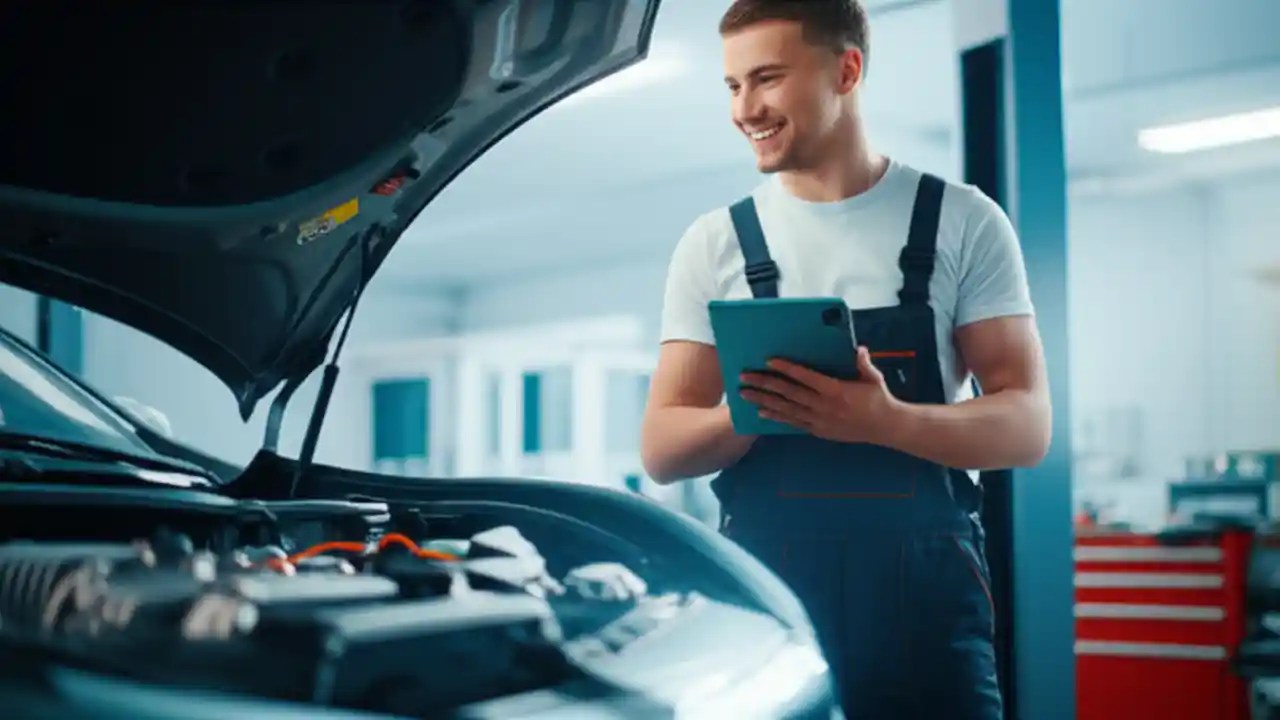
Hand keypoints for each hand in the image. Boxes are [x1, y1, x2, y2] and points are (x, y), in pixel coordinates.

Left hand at [739, 346, 899, 443]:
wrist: (886, 428)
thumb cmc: (879, 399)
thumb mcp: (874, 378)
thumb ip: (863, 363)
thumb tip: (858, 349)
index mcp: (836, 390)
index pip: (806, 377)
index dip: (787, 368)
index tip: (769, 360)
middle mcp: (823, 406)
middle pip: (789, 393)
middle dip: (765, 384)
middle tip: (744, 377)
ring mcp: (819, 420)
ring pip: (786, 409)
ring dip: (764, 400)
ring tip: (745, 394)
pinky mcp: (818, 430)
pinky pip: (793, 423)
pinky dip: (776, 417)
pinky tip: (761, 412)